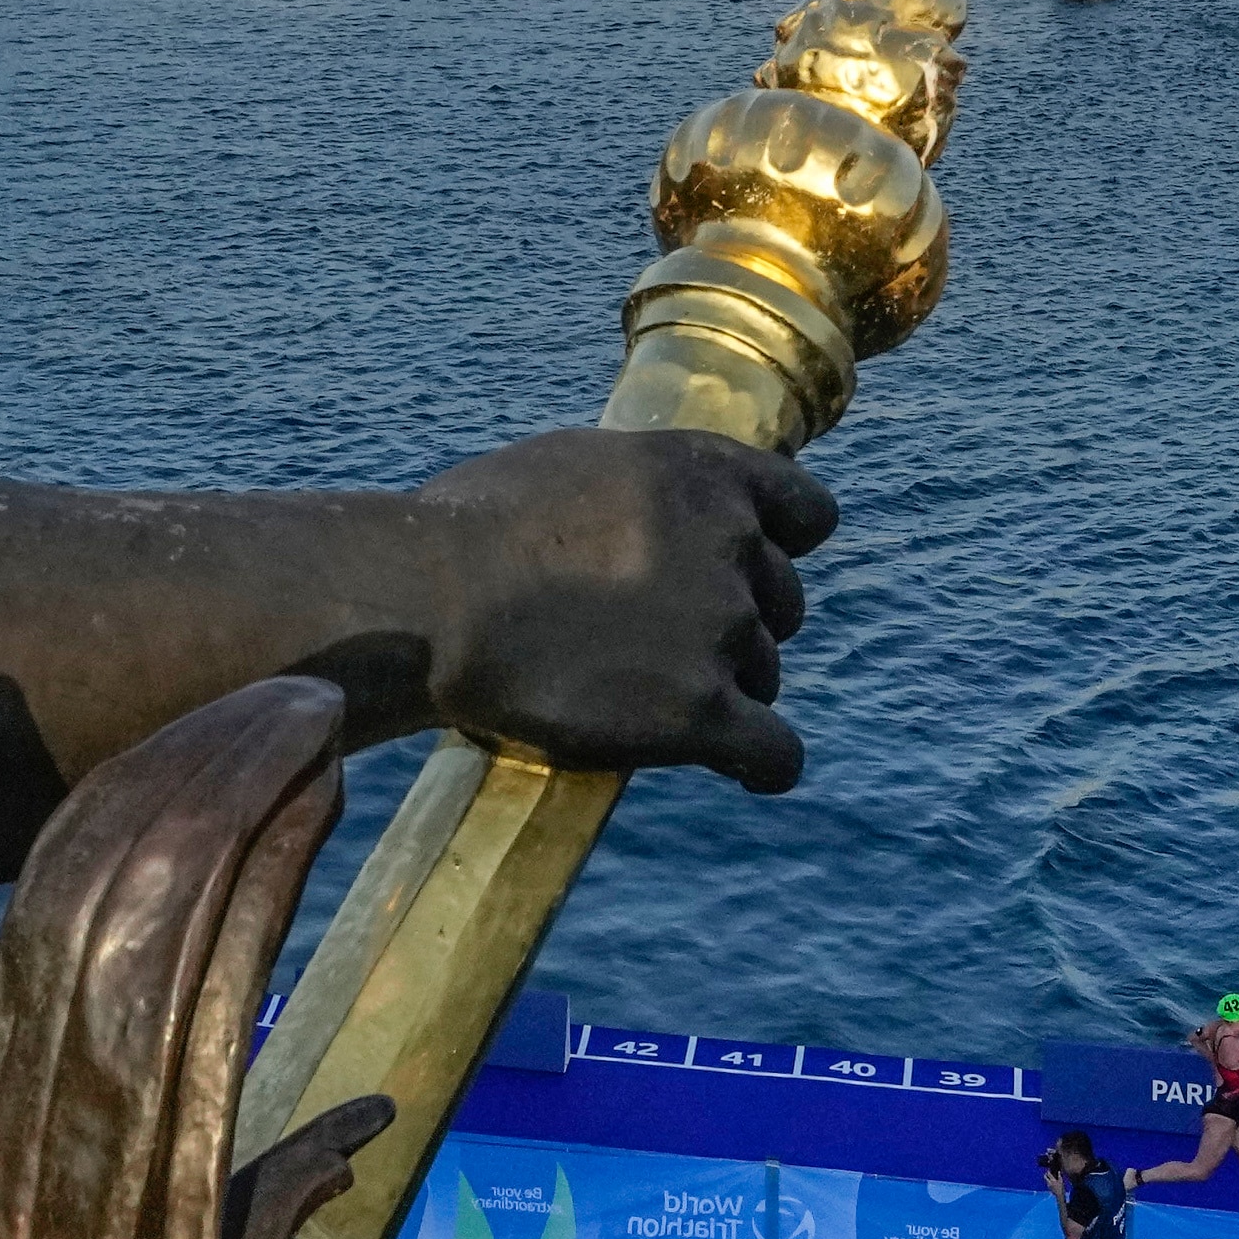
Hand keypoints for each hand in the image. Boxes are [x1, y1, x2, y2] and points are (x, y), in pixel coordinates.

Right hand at [412, 429, 829, 789]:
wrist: (431, 602)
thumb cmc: (468, 531)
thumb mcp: (572, 467)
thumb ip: (640, 489)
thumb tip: (647, 513)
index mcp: (702, 473)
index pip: (807, 512)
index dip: (780, 547)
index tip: (747, 572)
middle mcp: (729, 543)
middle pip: (783, 603)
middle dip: (738, 626)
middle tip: (667, 650)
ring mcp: (722, 629)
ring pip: (767, 675)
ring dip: (726, 691)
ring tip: (651, 704)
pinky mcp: (701, 712)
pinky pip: (776, 752)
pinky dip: (764, 764)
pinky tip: (744, 770)